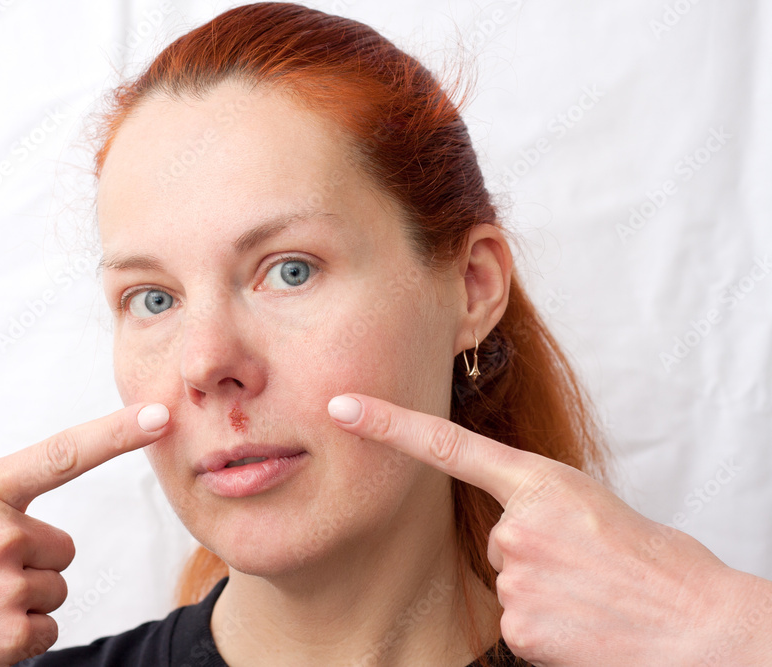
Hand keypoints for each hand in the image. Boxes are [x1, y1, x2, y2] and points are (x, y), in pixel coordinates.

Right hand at [0, 401, 169, 666]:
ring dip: (22, 602)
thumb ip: (7, 496)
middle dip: (30, 566)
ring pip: (56, 589)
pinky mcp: (10, 633)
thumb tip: (71, 484)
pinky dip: (19, 637)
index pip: (62, 455)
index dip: (116, 433)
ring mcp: (4, 584)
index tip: (159, 414)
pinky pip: (49, 627)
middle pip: (63, 549)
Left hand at [327, 392, 771, 665]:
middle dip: (534, 553)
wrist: (700, 626)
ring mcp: (516, 576)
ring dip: (543, 590)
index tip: (342, 405)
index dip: (388, 423)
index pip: (447, 445)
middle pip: (499, 538)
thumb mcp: (596, 510)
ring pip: (508, 580)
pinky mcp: (517, 626)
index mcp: (542, 483)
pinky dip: (546, 625)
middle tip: (587, 567)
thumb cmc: (657, 566)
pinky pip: (516, 621)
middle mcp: (519, 525)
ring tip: (593, 597)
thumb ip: (545, 508)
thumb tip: (518, 530)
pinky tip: (583, 625)